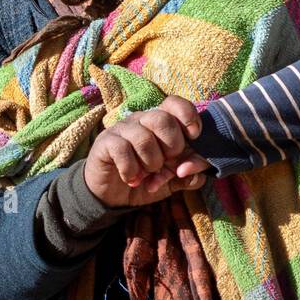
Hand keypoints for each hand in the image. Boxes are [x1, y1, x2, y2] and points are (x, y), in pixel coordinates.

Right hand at [82, 96, 213, 207]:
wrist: (113, 195)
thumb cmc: (146, 179)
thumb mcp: (172, 181)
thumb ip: (188, 176)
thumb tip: (195, 173)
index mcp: (160, 122)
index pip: (175, 103)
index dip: (188, 117)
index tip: (193, 137)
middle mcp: (141, 120)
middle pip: (162, 119)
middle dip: (172, 146)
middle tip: (167, 162)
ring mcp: (122, 129)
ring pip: (144, 138)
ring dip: (151, 163)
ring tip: (147, 174)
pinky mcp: (105, 142)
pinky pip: (122, 150)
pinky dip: (131, 170)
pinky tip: (132, 178)